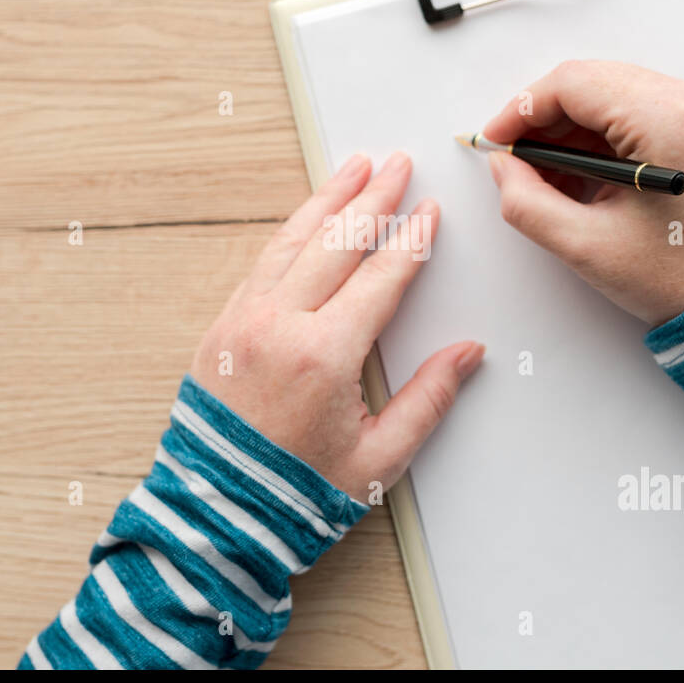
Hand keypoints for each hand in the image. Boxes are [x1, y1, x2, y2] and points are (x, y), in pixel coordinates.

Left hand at [190, 152, 484, 500]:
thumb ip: (428, 399)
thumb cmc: (296, 496)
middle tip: (396, 164)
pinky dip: (289, 233)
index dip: (411, 242)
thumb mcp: (379, 459)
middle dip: (372, 198)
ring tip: (352, 167)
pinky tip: (306, 217)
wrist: (216, 518)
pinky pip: (260, 264)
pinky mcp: (220, 329)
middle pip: (336, 243)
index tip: (429, 213)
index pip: (380, 278)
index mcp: (324, 355)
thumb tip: (466, 354)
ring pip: (291, 241)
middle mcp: (278, 326)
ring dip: (326, 200)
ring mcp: (242, 322)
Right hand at [482, 61, 683, 326]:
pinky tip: (581, 177)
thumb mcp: (586, 246)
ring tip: (547, 181)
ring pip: (610, 94)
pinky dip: (599, 137)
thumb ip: (526, 202)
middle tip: (515, 163)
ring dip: (569, 130)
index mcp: (667, 120)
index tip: (495, 142)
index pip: (572, 83)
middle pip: (590, 82)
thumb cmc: (683, 278)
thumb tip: (503, 166)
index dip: (521, 110)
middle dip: (543, 120)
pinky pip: (634, 111)